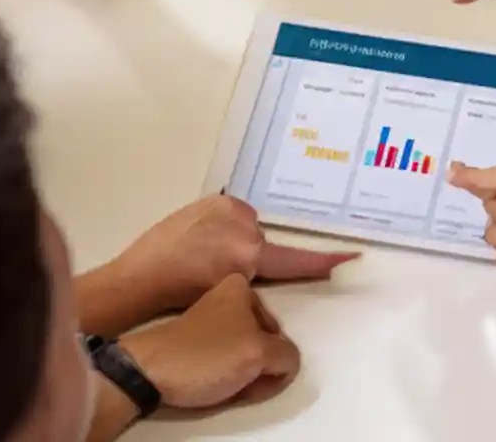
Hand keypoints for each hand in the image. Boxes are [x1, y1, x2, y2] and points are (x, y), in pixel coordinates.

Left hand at [108, 195, 358, 320]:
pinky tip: (203, 238)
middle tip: (218, 269)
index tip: (351, 255)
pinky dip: (226, 224)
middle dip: (251, 256)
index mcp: (249, 254)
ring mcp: (228, 208)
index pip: (296, 260)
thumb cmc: (183, 295)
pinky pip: (234, 214)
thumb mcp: (228, 292)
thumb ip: (253, 274)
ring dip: (237, 238)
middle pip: (265, 244)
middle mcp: (243, 225)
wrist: (144, 275)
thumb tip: (261, 263)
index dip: (324, 260)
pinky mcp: (216, 199)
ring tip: (206, 254)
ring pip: (249, 228)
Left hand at [120, 275, 299, 407]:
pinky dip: (226, 365)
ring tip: (229, 380)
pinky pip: (225, 351)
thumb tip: (286, 361)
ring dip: (245, 366)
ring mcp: (208, 314)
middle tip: (249, 378)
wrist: (147, 370)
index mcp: (241, 283)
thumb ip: (286, 354)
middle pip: (264, 337)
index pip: (280, 324)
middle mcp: (225, 292)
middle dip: (263, 361)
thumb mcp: (259, 354)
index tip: (273, 370)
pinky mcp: (193, 335)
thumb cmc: (206, 354)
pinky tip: (215, 378)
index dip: (282, 353)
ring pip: (245, 347)